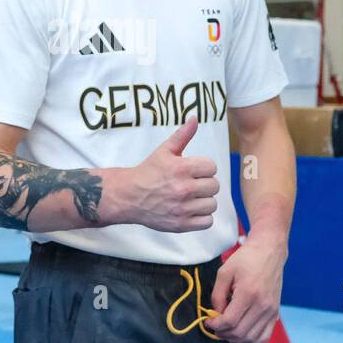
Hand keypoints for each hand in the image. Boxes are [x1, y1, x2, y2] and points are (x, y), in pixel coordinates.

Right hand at [119, 116, 218, 231]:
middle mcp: (183, 188)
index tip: (194, 170)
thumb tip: (195, 118)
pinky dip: (202, 217)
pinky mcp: (181, 224)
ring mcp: (182, 208)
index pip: (212, 167)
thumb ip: (182, 135)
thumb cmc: (148, 172)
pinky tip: (191, 209)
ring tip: (192, 197)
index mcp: (181, 168)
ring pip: (212, 204)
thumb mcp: (164, 151)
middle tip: (192, 183)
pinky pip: (207, 221)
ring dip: (204, 200)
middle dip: (204, 183)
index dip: (204, 168)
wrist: (129, 196)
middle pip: (214, 185)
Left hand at [205, 234, 286, 342]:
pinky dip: (251, 342)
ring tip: (225, 332)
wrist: (269, 251)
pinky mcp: (275, 313)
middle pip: (239, 332)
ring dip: (235, 340)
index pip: (229, 321)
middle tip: (214, 326)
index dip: (215, 325)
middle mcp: (262, 305)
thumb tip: (215, 315)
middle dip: (222, 333)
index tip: (207, 321)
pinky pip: (264, 336)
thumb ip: (217, 296)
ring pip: (251, 338)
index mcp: (248, 294)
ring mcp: (271, 311)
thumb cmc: (245, 259)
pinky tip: (240, 338)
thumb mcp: (224, 273)